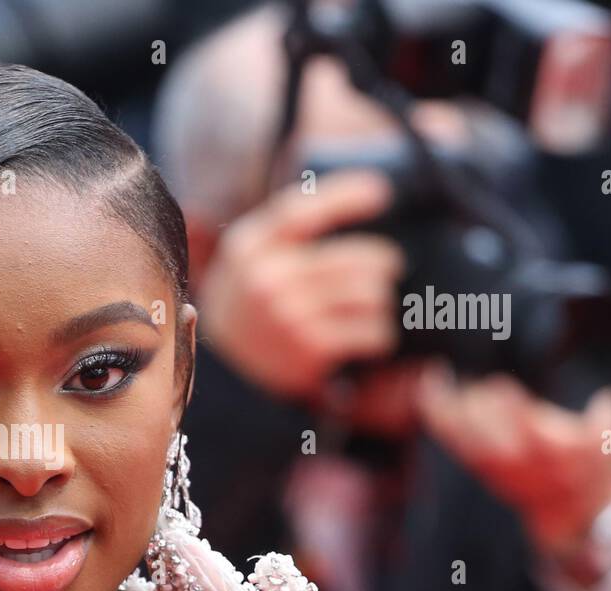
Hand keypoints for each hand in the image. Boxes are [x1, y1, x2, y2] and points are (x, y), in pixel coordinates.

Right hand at [198, 169, 403, 399]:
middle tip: (388, 270)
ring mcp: (288, 314)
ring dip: (380, 303)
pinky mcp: (309, 348)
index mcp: (250, 247)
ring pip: (371, 295)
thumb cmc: (248, 308)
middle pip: (354, 259)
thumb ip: (284, 235)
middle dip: (382, 264)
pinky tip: (369, 338)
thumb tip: (351, 199)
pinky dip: (379, 335)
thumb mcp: (247, 263)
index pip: (302, 211)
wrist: (222, 378)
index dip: (345, 197)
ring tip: (372, 309)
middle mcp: (267, 278)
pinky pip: (373, 332)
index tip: (381, 192)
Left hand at [417, 364, 610, 563]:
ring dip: (446, 409)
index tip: (498, 385)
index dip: (510, 408)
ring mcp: (491, 463)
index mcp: (546, 451)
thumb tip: (609, 399)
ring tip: (432, 380)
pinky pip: (451, 438)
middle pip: (484, 430)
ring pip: (462, 436)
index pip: (525, 427)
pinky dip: (437, 416)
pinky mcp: (477, 462)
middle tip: (466, 381)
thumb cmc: (591, 466)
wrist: (570, 511)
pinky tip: (426, 391)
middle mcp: (514, 459)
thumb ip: (607, 422)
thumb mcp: (608, 445)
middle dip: (474, 407)